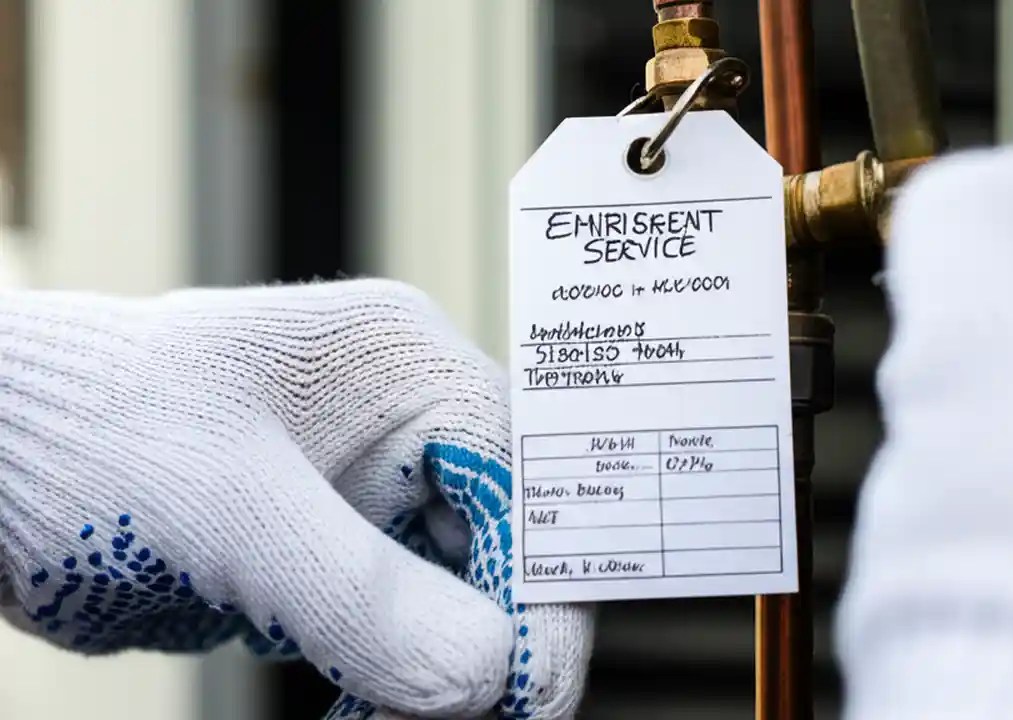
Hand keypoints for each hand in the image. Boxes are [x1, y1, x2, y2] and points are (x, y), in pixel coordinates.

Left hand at [0, 279, 591, 717]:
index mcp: (408, 365)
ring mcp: (375, 490)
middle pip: (510, 543)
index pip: (529, 478)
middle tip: (465, 719)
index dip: (545, 583)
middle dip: (494, 639)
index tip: (526, 689)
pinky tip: (371, 714)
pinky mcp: (338, 550)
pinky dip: (398, 682)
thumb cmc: (83, 436)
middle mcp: (410, 423)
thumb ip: (359, 592)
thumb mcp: (226, 512)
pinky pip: (405, 626)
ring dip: (448, 672)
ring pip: (465, 596)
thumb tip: (485, 676)